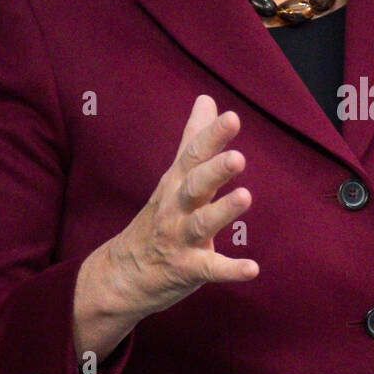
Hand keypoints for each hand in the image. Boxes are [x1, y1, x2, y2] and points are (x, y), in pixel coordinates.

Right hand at [107, 94, 258, 315]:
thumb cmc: (158, 218)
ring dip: (223, 211)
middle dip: (215, 171)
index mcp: (178, 183)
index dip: (213, 137)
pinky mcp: (188, 269)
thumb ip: (194, 140)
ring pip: (203, 224)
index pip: (195, 155)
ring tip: (245, 197)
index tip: (232, 118)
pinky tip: (252, 268)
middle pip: (195, 185)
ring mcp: (181, 239)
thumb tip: (207, 99)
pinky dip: (231, 269)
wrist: (121, 274)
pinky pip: (210, 269)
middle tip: (238, 158)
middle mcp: (178, 208)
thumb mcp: (173, 177)